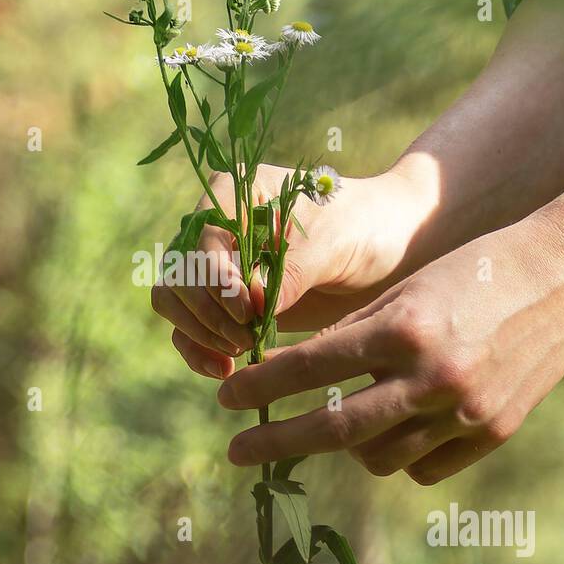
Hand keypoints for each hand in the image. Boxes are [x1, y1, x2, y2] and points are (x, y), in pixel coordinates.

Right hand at [151, 164, 425, 380]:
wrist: (389, 250)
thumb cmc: (364, 229)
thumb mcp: (334, 243)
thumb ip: (292, 271)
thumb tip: (251, 305)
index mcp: (235, 193)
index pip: (201, 237)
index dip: (214, 276)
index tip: (246, 305)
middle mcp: (217, 227)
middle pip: (178, 273)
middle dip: (206, 311)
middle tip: (245, 336)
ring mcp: (218, 267)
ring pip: (174, 302)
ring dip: (199, 333)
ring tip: (239, 352)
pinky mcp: (227, 304)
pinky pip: (191, 329)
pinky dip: (199, 351)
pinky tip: (225, 370)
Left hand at [214, 215, 563, 483]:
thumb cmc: (473, 270)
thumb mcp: (404, 289)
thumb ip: (353, 335)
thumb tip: (292, 378)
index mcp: (404, 329)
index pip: (310, 367)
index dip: (260, 387)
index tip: (224, 400)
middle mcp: (433, 377)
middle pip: (333, 428)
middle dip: (275, 443)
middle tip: (235, 453)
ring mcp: (466, 413)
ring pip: (376, 458)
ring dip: (344, 446)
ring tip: (336, 422)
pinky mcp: (494, 434)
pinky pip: (422, 470)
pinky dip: (397, 456)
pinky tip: (394, 429)